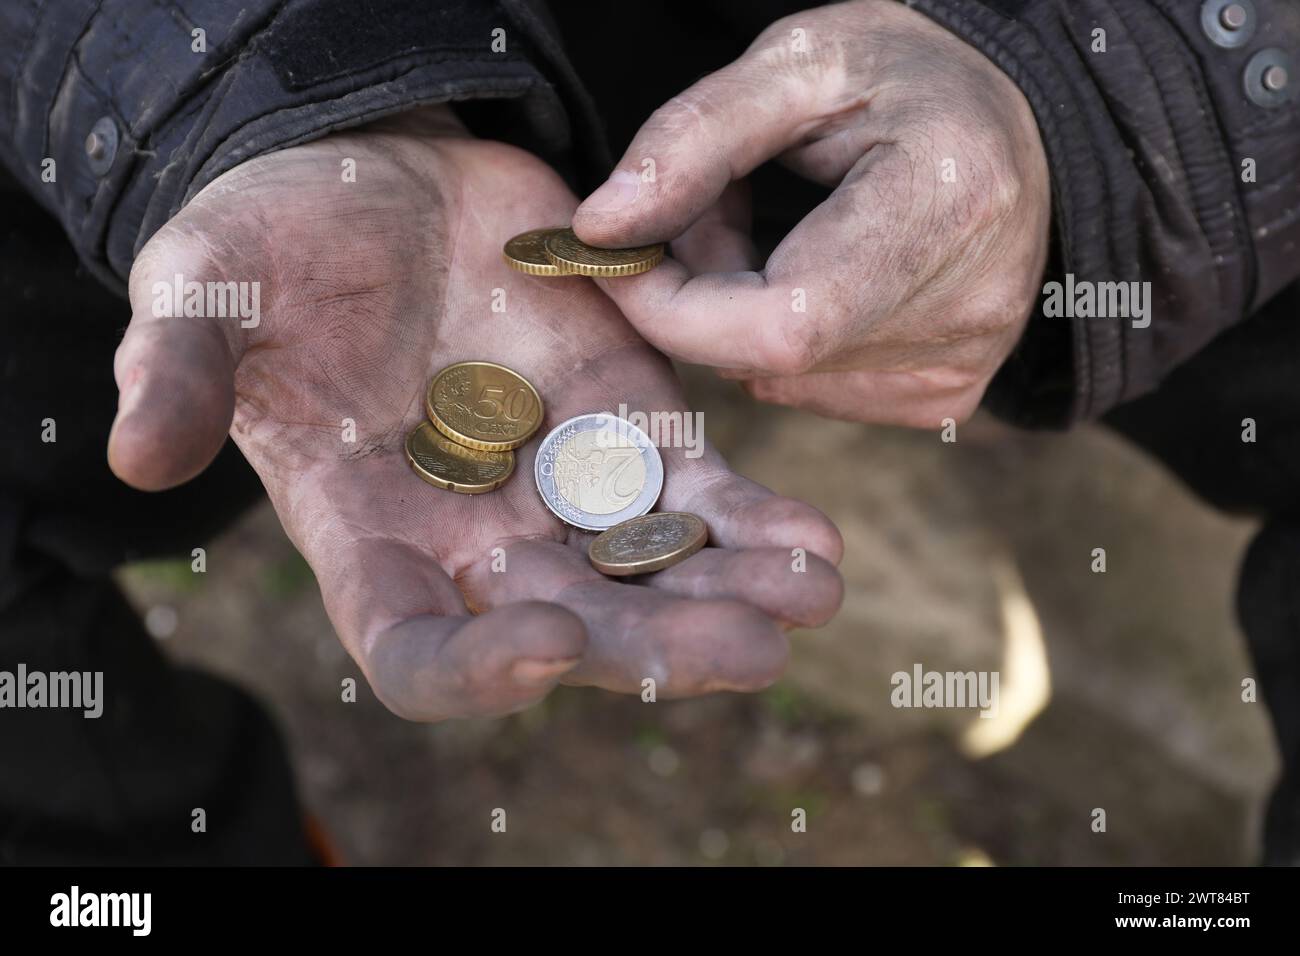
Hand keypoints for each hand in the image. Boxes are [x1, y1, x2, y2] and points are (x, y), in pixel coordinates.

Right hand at [108, 107, 842, 719]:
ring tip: (808, 596)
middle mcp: (473, 536)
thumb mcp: (205, 289)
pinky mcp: (625, 423)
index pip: (415, 650)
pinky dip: (751, 522)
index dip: (472, 668)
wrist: (372, 179)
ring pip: (649, 572)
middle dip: (653, 644)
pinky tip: (813, 545)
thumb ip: (180, 371)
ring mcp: (559, 484)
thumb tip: (134, 455)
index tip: (539, 642)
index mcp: (369, 534)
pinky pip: (695, 493)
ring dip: (729, 595)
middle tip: (745, 649)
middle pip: (568, 626)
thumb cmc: (273, 244)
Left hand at [572, 0, 1050, 426]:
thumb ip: (690, 141)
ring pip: (779, 378)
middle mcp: (970, 309)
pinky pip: (813, 388)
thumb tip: (598, 229)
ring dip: (734, 316)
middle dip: (698, 293)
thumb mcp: (794, 65)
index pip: (780, 322)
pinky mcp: (945, 393)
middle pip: (768, 353)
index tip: (616, 252)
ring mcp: (961, 364)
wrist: (1010, 121)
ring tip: (772, 231)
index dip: (672, 306)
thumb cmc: (902, 75)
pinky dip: (778, 341)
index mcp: (944, 204)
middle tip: (709, 212)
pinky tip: (810, 275)